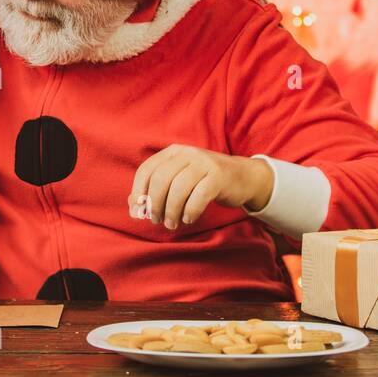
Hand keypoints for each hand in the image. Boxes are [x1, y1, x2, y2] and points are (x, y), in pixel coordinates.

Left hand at [128, 145, 274, 229]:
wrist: (243, 177)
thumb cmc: (205, 181)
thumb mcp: (180, 179)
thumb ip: (157, 189)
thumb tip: (134, 208)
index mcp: (173, 152)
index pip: (146, 169)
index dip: (138, 192)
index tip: (138, 213)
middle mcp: (187, 153)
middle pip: (161, 179)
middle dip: (155, 204)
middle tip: (157, 220)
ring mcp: (204, 163)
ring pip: (178, 188)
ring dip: (171, 211)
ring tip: (172, 224)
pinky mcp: (218, 176)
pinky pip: (198, 196)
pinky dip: (189, 211)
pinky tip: (188, 218)